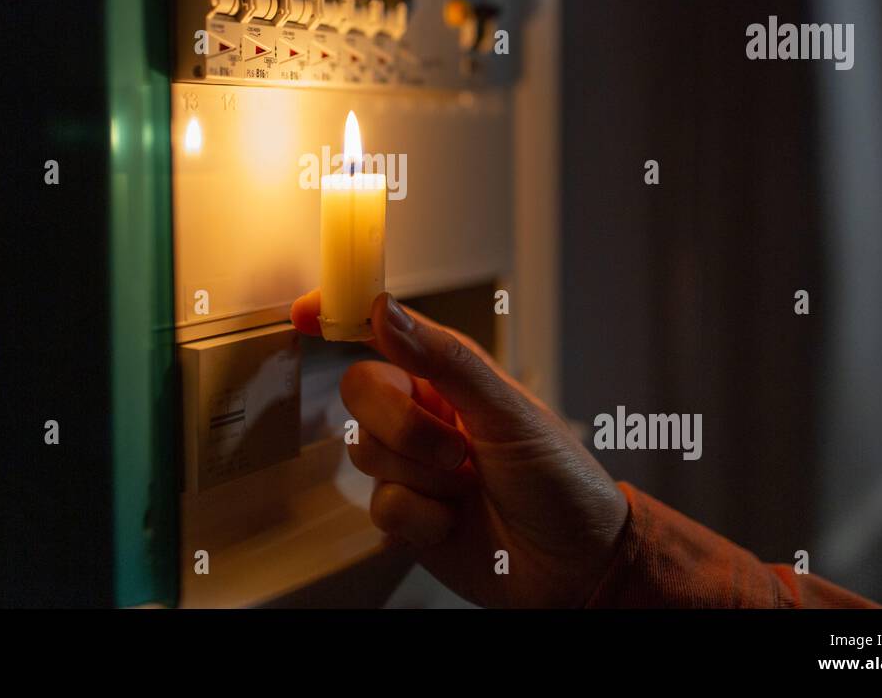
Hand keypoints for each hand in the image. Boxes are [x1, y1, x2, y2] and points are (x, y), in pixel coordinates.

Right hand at [290, 290, 629, 607]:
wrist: (574, 568)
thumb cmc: (562, 482)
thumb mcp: (509, 412)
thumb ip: (446, 361)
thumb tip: (387, 312)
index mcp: (453, 377)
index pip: (388, 334)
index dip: (344, 318)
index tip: (307, 312)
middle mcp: (428, 415)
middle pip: (362, 394)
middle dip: (404, 427)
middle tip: (455, 450)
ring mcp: (415, 466)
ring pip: (365, 453)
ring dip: (421, 477)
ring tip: (467, 487)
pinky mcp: (408, 515)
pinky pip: (379, 506)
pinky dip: (421, 518)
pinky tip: (455, 522)